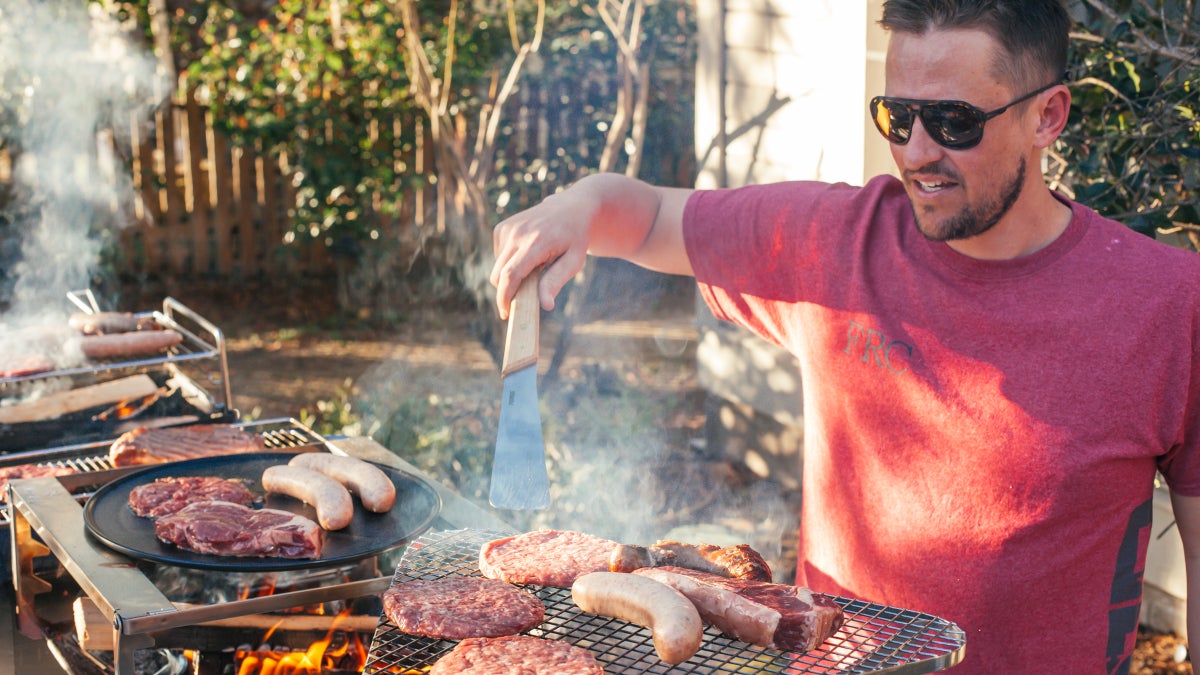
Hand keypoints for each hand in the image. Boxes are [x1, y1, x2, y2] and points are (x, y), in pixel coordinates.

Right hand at [489, 189, 596, 319]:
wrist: (569, 207)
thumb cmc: (574, 238)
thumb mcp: (574, 261)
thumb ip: (556, 281)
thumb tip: (545, 305)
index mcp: (536, 242)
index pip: (511, 274)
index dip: (504, 297)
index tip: (505, 313)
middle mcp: (517, 233)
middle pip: (499, 274)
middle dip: (506, 292)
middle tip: (523, 298)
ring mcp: (507, 228)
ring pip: (497, 267)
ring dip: (509, 276)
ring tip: (533, 268)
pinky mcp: (501, 228)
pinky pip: (498, 256)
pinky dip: (508, 263)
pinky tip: (526, 256)